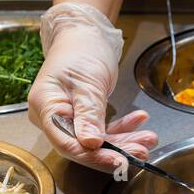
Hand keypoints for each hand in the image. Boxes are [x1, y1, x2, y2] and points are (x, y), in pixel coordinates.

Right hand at [28, 8, 157, 171]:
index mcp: (45, 108)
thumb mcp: (88, 83)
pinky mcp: (82, 117)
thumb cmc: (81, 51)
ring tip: (148, 138)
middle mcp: (53, 118)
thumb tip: (91, 144)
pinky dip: (121, 129)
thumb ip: (89, 115)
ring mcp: (67, 118)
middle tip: (142, 150)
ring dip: (124, 141)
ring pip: (97, 141)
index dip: (94, 156)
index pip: (68, 143)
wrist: (84, 34)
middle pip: (84, 146)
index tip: (120, 160)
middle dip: (116, 150)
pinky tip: (139, 123)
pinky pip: (101, 130)